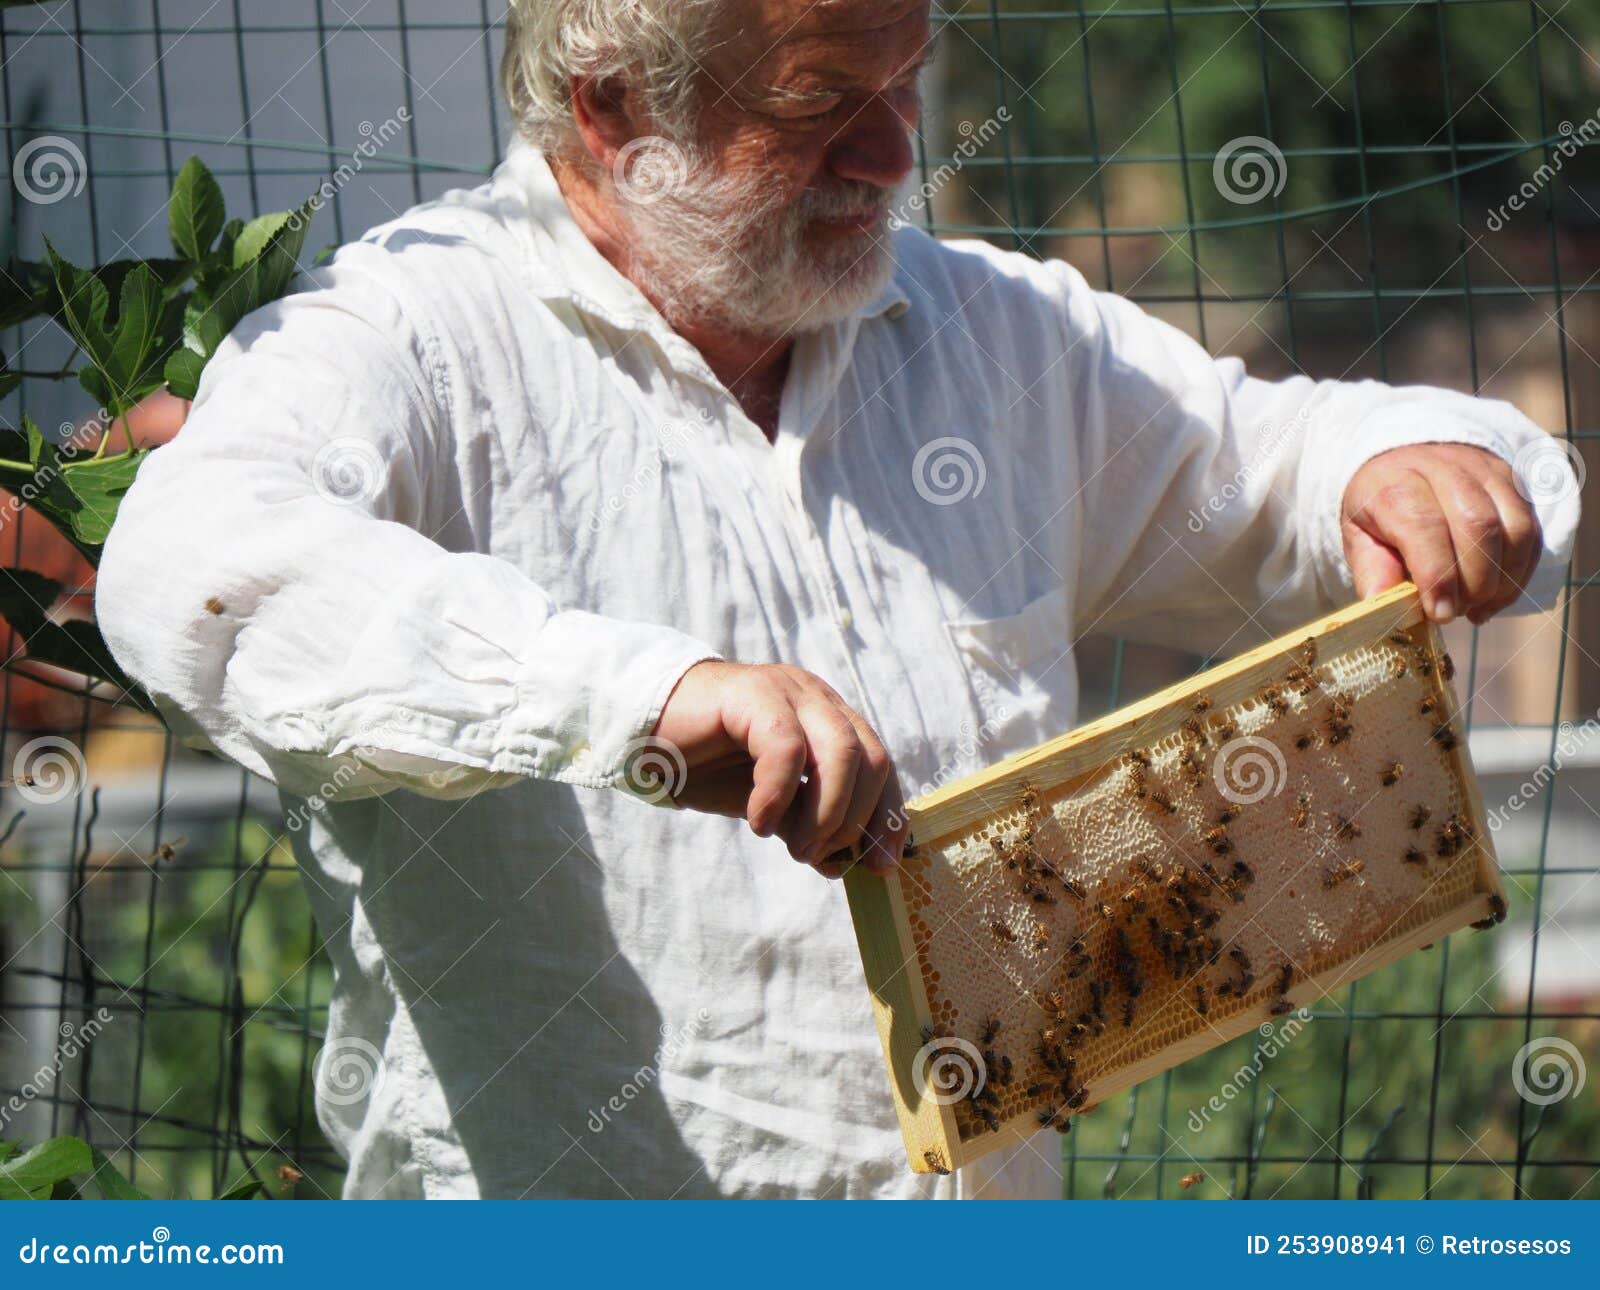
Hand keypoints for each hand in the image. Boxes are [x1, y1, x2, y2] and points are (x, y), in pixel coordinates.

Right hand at [650, 660, 906, 878]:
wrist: (645, 736)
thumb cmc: (708, 766)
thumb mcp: (769, 804)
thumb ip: (805, 825)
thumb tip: (841, 865)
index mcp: (830, 720)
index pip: (882, 766)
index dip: (887, 817)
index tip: (880, 866)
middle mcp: (818, 700)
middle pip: (872, 759)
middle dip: (855, 820)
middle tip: (818, 857)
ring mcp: (788, 692)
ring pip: (841, 751)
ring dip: (827, 812)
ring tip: (797, 848)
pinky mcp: (753, 694)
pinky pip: (786, 747)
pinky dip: (779, 793)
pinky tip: (758, 821)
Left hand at [1340, 443, 1542, 624]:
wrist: (1405, 458)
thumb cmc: (1380, 507)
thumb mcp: (1358, 536)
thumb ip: (1372, 570)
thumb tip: (1381, 605)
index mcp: (1395, 484)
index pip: (1424, 526)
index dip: (1437, 575)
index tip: (1441, 613)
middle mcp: (1444, 469)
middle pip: (1477, 526)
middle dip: (1473, 583)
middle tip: (1457, 610)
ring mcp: (1485, 472)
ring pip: (1513, 529)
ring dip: (1501, 581)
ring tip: (1477, 607)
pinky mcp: (1513, 482)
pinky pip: (1530, 532)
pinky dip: (1519, 572)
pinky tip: (1496, 594)